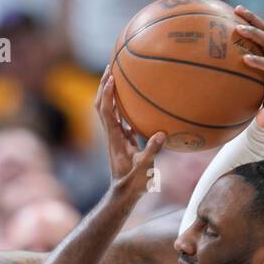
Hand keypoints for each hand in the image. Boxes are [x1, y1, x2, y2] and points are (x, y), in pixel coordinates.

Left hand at [95, 68, 165, 189]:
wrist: (124, 196)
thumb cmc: (133, 185)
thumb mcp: (144, 169)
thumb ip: (152, 152)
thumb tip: (161, 133)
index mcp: (115, 140)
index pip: (107, 111)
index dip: (107, 94)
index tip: (112, 77)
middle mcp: (112, 136)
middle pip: (102, 106)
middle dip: (104, 86)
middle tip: (111, 67)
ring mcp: (116, 138)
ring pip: (109, 111)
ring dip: (111, 94)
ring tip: (118, 76)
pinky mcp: (122, 141)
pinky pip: (120, 119)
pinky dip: (122, 106)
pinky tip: (132, 99)